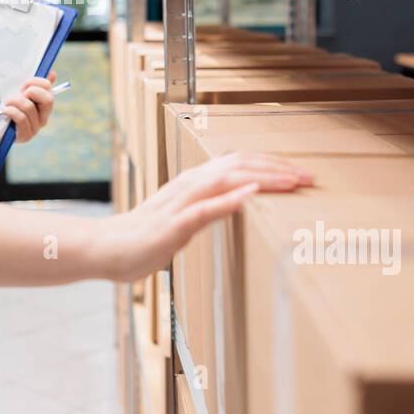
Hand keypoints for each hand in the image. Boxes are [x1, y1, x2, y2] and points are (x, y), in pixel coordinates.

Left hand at [2, 70, 56, 142]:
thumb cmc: (11, 110)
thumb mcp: (21, 96)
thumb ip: (35, 85)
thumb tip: (52, 74)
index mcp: (45, 106)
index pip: (49, 90)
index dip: (37, 82)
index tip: (24, 84)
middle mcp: (43, 118)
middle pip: (48, 99)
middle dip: (32, 91)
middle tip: (20, 92)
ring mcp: (35, 128)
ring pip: (30, 107)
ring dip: (16, 101)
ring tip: (7, 102)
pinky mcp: (25, 136)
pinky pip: (21, 119)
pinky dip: (11, 111)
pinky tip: (5, 110)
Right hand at [94, 153, 313, 281]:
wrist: (104, 249)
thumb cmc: (142, 240)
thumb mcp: (183, 222)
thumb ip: (207, 211)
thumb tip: (235, 209)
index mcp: (193, 183)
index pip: (238, 164)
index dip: (271, 165)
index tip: (300, 174)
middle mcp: (189, 185)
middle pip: (239, 164)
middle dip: (277, 168)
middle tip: (310, 178)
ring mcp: (180, 202)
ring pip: (227, 180)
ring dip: (263, 178)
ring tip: (291, 182)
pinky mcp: (173, 224)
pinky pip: (204, 208)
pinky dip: (230, 199)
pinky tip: (251, 195)